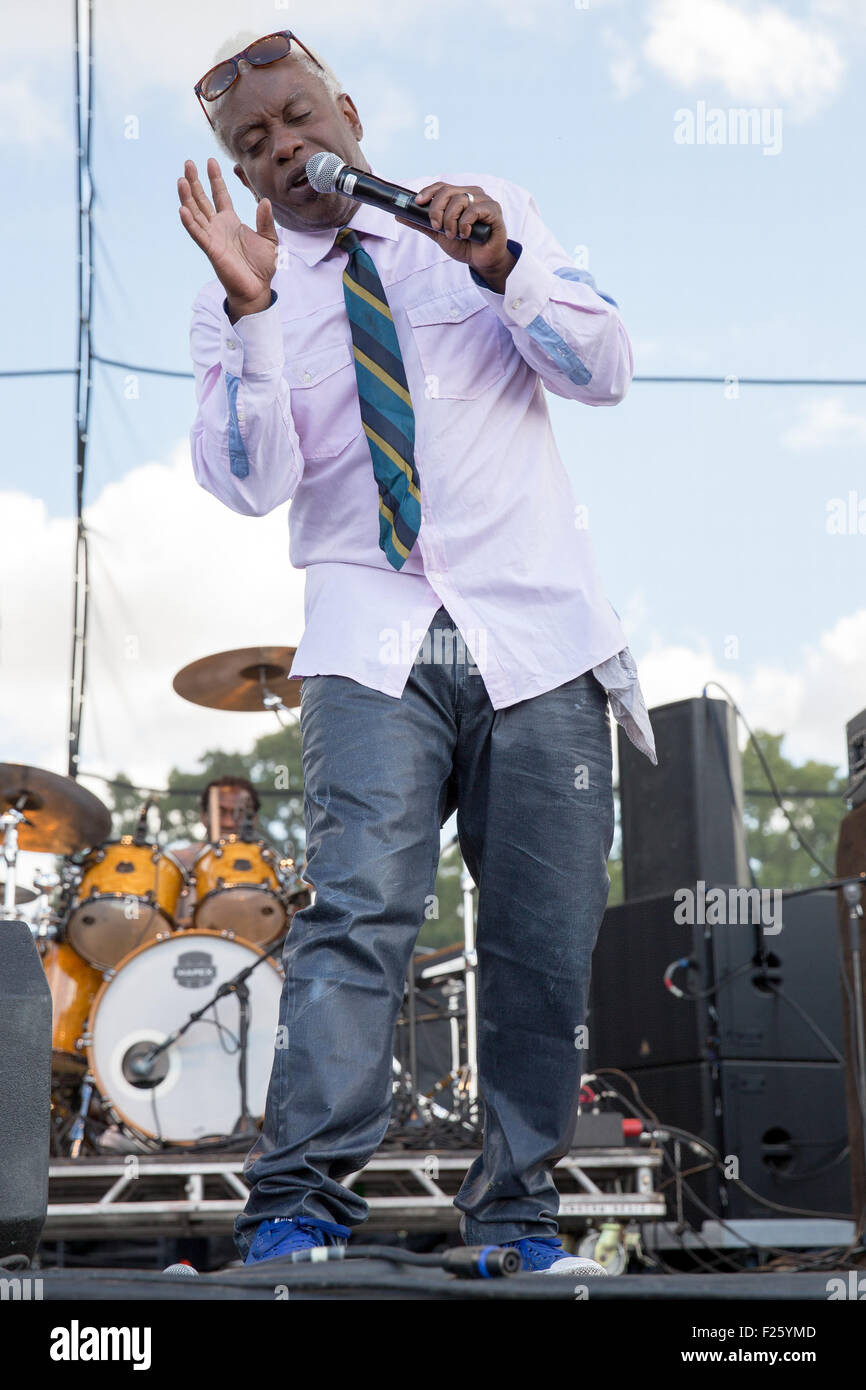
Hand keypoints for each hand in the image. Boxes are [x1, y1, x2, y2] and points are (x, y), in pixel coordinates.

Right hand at [178, 158, 277, 318]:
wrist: (257, 289)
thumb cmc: (261, 266)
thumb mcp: (269, 239)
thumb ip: (266, 220)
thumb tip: (265, 201)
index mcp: (230, 221)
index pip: (220, 195)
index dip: (215, 178)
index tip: (210, 161)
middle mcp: (218, 226)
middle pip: (202, 199)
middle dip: (195, 181)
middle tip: (188, 162)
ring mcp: (212, 237)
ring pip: (195, 213)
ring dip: (187, 197)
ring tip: (181, 179)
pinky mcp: (211, 250)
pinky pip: (197, 234)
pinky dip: (189, 222)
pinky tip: (183, 209)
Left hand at [395, 183, 515, 292]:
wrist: (481, 261)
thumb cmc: (464, 245)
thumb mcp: (438, 234)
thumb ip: (422, 223)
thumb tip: (399, 215)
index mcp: (459, 195)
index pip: (441, 186)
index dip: (428, 192)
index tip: (418, 202)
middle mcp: (472, 193)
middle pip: (447, 191)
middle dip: (437, 210)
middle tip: (437, 227)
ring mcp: (484, 200)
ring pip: (460, 200)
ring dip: (451, 220)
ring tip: (454, 234)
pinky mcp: (494, 210)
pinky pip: (475, 209)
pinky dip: (465, 223)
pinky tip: (466, 234)